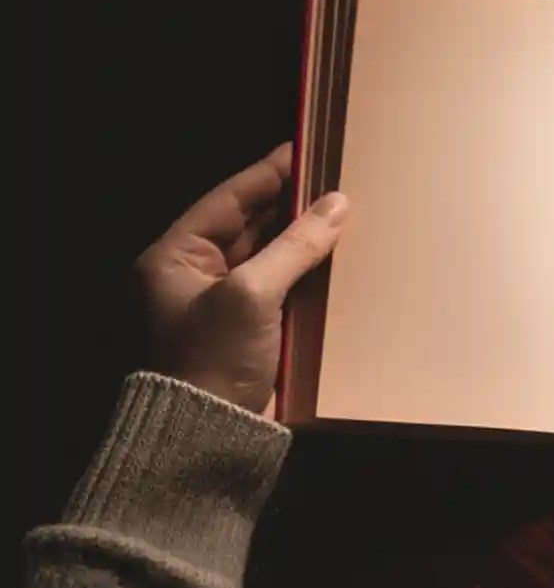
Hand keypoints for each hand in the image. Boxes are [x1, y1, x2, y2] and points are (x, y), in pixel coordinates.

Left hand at [134, 143, 348, 413]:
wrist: (207, 439)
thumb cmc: (214, 357)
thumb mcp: (252, 293)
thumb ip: (294, 245)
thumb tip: (337, 204)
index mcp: (174, 257)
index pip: (227, 199)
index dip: (268, 173)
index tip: (306, 148)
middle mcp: (193, 276)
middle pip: (248, 226)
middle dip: (291, 206)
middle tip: (335, 180)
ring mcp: (221, 306)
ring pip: (267, 258)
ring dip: (303, 240)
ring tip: (344, 213)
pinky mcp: (247, 333)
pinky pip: (280, 289)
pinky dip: (306, 273)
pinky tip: (338, 259)